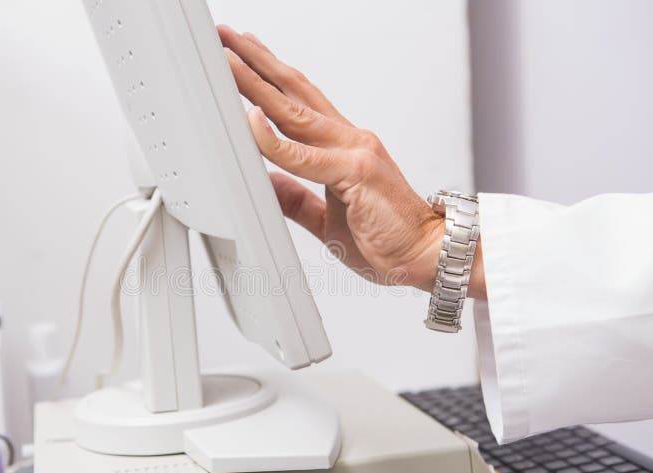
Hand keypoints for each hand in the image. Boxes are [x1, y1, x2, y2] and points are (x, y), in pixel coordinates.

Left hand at [219, 26, 485, 293]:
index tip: (245, 55)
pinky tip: (250, 117)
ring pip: (293, 112)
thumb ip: (297, 198)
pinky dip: (273, 138)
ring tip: (226, 58)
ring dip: (256, 82)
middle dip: (257, 62)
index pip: (301, 101)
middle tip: (225, 37)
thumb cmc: (387, 238)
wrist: (427, 256)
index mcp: (344, 146)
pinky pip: (303, 156)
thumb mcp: (327, 218)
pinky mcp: (355, 173)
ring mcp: (354, 151)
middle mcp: (350, 139)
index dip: (271, 76)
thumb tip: (269, 183)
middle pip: (294, 91)